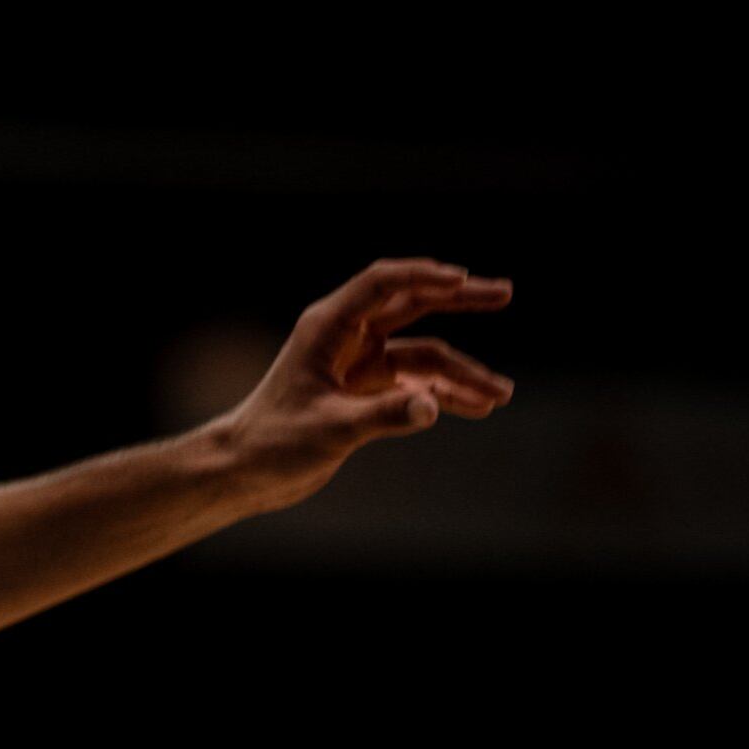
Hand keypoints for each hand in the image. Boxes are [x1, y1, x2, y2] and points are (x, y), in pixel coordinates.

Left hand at [217, 258, 512, 505]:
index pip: (381, 284)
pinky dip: (443, 395)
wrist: (244, 471)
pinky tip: (477, 408)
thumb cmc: (273, 443)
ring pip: (422, 354)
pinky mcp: (366, 393)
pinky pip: (415, 385)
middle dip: (458, 298)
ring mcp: (359, 364)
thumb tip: (432, 404)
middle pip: (411, 305)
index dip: (423, 276)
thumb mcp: (329, 429)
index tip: (463, 278)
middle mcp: (347, 338)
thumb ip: (382, 415)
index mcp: (328, 328)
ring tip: (501, 394)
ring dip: (461, 372)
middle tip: (505, 291)